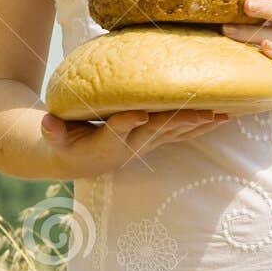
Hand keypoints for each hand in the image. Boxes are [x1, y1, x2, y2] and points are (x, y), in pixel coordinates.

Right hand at [39, 106, 229, 177]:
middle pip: (158, 132)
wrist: (74, 160)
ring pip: (175, 133)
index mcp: (105, 144)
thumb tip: (47, 122)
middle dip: (181, 121)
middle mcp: (131, 147)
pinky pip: (181, 133)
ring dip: (199, 124)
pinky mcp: (153, 140)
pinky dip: (200, 125)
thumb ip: (52, 130)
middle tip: (203, 111)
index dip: (127, 124)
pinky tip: (222, 117)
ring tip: (224, 114)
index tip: (139, 114)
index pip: (117, 132)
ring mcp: (145, 144)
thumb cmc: (62, 142)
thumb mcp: (52, 137)